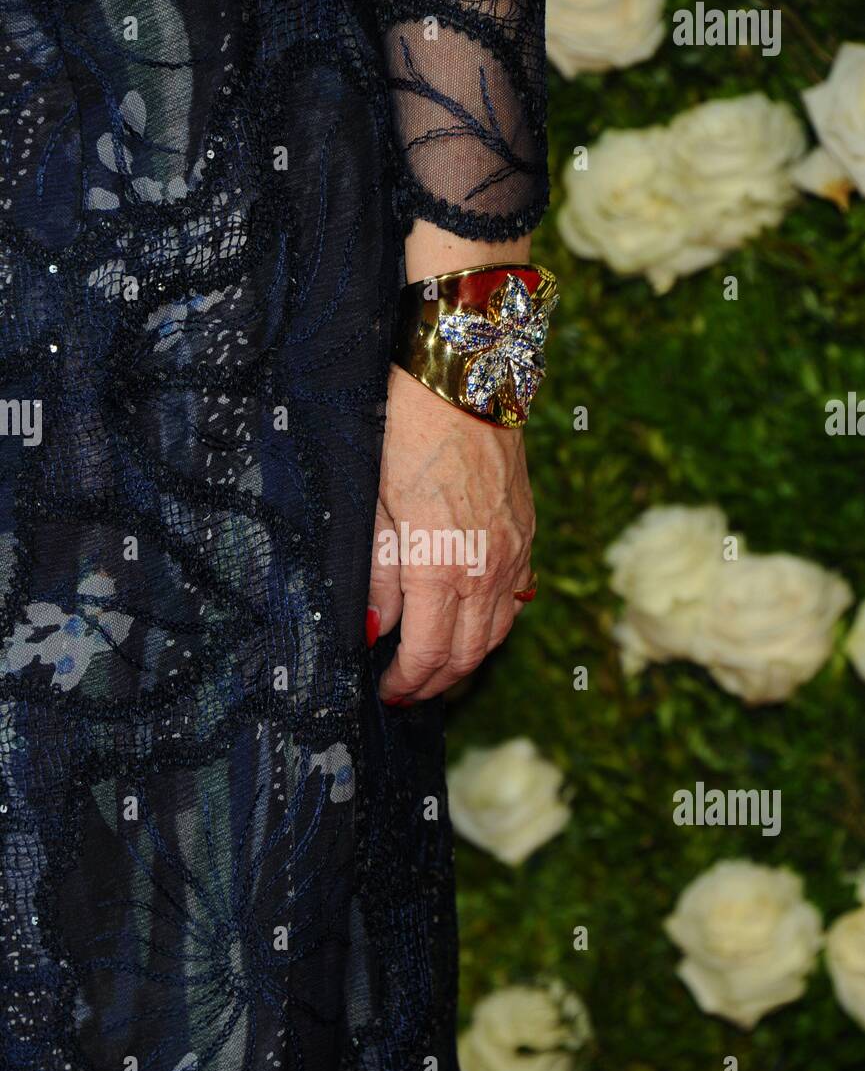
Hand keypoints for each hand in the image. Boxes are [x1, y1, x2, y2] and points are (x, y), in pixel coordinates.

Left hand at [368, 364, 534, 703]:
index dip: (406, 681)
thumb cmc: (408, 433)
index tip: (386, 691)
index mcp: (441, 568)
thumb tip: (374, 629)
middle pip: (466, 654)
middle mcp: (486, 571)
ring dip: (466, 661)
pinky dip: (492, 625)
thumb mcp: (374, 505)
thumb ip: (377, 574)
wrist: (467, 377)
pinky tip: (472, 625)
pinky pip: (515, 600)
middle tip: (407, 693)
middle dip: (435, 683)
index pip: (428, 652)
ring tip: (437, 671)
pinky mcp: (526, 533)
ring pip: (496, 633)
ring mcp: (513, 553)